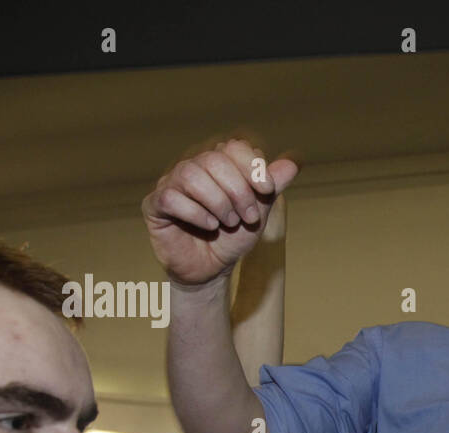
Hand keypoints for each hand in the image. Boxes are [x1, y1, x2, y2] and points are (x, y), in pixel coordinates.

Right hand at [142, 140, 297, 285]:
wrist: (212, 269)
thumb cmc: (232, 237)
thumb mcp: (258, 211)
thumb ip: (272, 186)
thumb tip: (293, 163)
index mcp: (218, 164)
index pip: (234, 146)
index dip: (253, 166)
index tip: (267, 191)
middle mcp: (193, 167)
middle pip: (214, 159)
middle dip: (238, 191)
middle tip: (248, 217)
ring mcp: (171, 183)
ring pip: (191, 174)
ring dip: (218, 202)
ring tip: (228, 223)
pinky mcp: (155, 204)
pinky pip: (171, 197)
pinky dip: (196, 213)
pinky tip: (210, 227)